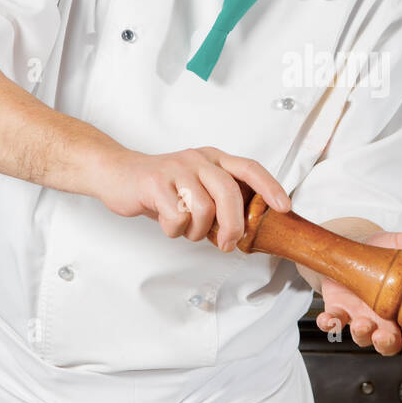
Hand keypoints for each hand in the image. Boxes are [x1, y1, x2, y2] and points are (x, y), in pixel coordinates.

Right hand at [95, 145, 289, 247]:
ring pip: (203, 209)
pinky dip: (174, 230)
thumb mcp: (195, 187)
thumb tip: (246, 230)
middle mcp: (198, 160)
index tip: (284, 207)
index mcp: (213, 159)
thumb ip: (219, 201)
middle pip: (229, 193)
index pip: (249, 168)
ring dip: (196, 231)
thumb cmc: (161, 186)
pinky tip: (167, 224)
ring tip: (186, 229)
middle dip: (233, 225)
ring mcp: (176, 169)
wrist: (117, 174)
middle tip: (229, 243)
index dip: (270, 187)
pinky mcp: (155, 182)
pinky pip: (176, 217)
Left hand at [316, 211, 401, 371]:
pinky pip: (332, 322)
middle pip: (389, 343)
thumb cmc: (385, 256)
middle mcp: (384, 320)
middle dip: (387, 344)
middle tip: (386, 338)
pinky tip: (328, 319)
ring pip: (362, 335)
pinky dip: (329, 323)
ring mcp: (360, 317)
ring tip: (362, 323)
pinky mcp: (338, 309)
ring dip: (362, 333)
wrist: (355, 249)